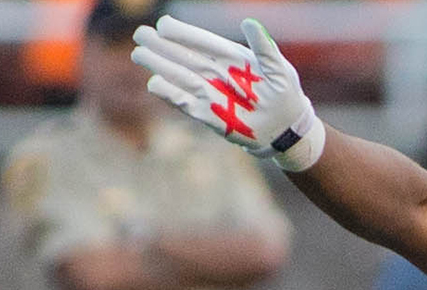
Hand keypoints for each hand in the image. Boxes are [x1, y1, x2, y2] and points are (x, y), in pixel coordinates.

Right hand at [131, 16, 325, 171]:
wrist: (287, 130)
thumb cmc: (286, 95)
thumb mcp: (279, 69)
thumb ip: (264, 47)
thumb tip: (249, 22)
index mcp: (233, 59)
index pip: (204, 43)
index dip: (184, 34)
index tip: (163, 25)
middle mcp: (218, 74)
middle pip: (186, 57)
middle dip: (163, 47)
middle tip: (140, 35)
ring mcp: (212, 94)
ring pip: (182, 77)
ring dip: (161, 66)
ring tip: (140, 54)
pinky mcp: (210, 115)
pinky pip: (187, 103)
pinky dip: (171, 95)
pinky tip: (154, 84)